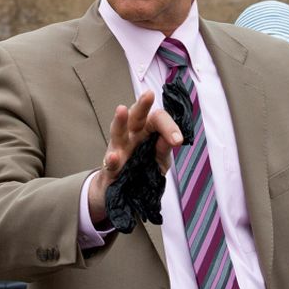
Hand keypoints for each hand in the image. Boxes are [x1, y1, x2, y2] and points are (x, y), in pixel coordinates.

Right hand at [88, 91, 182, 225]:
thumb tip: (174, 138)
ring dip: (120, 121)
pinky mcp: (110, 168)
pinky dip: (112, 159)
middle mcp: (131, 135)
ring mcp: (119, 149)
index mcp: (146, 130)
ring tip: (121, 109)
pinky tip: (114, 157)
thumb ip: (165, 148)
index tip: (178, 141)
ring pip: (118, 131)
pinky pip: (110, 162)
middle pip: (136, 116)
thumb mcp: (160, 160)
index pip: (157, 120)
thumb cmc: (143, 169)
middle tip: (149, 94)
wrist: (125, 193)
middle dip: (142, 105)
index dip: (169, 127)